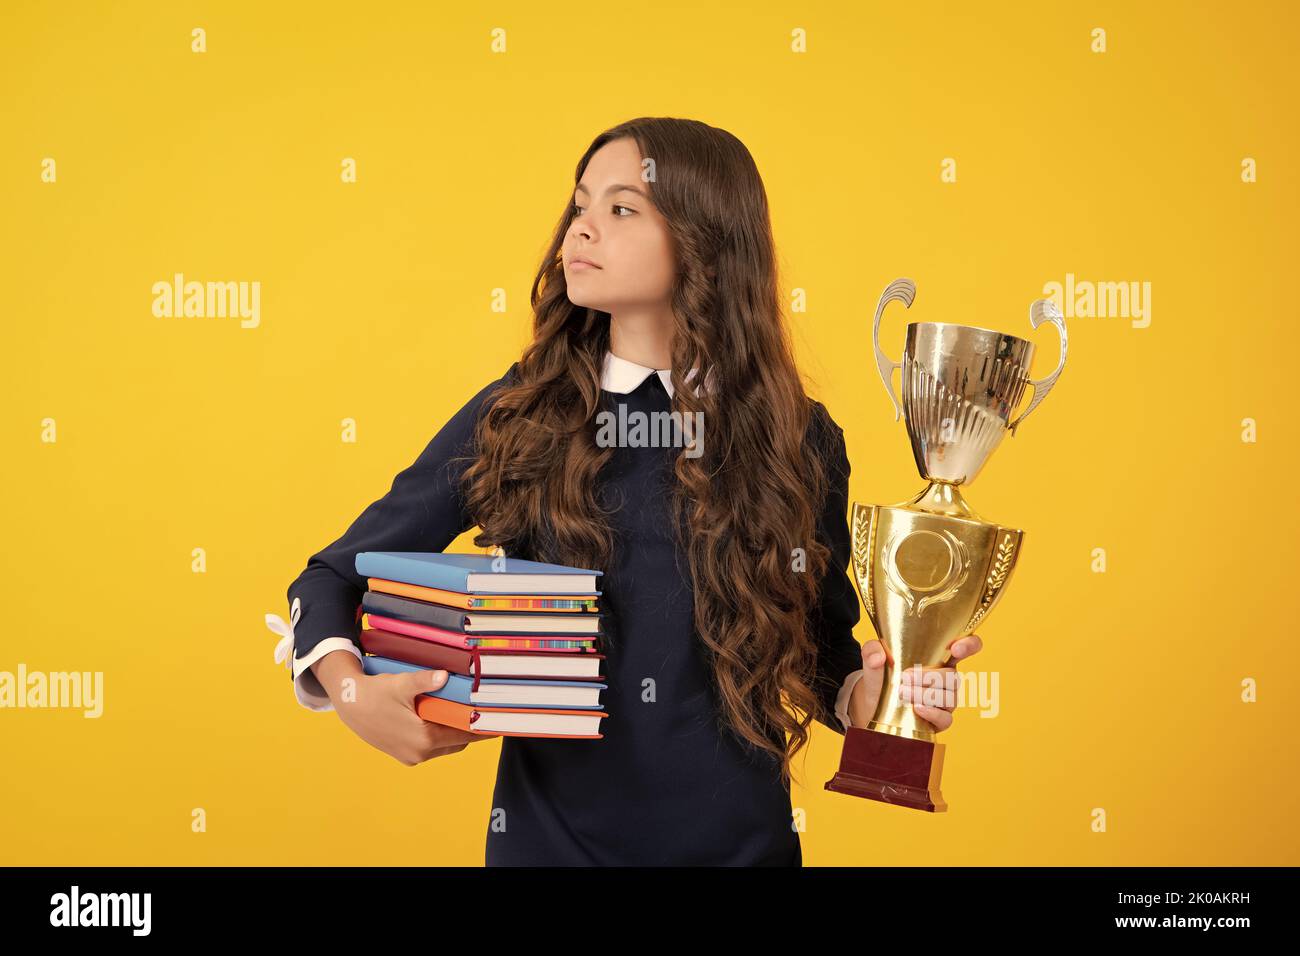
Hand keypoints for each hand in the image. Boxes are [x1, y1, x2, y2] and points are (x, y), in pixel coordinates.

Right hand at [314, 651, 497, 765]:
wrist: (349, 704)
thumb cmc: (375, 693)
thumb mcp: (401, 684)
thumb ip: (425, 681)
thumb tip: (444, 675)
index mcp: (423, 739)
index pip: (463, 735)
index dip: (482, 728)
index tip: (498, 723)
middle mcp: (419, 753)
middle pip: (456, 743)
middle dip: (468, 730)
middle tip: (481, 714)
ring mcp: (410, 757)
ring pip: (444, 746)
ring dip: (452, 733)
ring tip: (463, 715)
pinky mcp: (403, 755)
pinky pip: (430, 748)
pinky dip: (439, 736)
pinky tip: (440, 720)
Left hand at [856, 634, 983, 732]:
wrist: (871, 704)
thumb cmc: (880, 677)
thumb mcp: (872, 660)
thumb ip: (872, 651)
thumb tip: (879, 656)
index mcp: (938, 657)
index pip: (965, 647)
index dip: (969, 645)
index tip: (956, 648)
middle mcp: (946, 678)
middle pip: (953, 677)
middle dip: (930, 677)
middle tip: (905, 677)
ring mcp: (945, 701)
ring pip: (949, 697)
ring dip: (926, 695)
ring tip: (903, 693)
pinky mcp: (939, 720)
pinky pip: (946, 719)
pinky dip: (932, 713)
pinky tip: (917, 709)